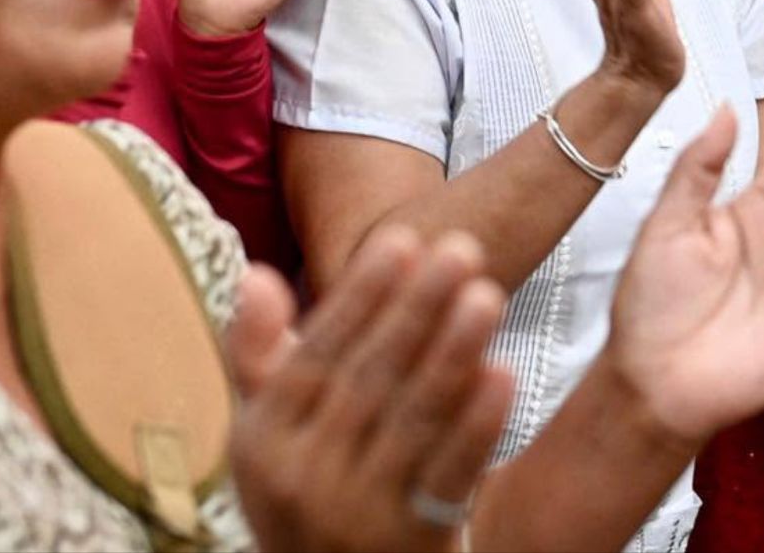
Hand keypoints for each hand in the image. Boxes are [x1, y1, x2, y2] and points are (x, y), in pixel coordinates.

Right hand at [227, 230, 513, 552]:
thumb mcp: (269, 432)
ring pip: (413, 420)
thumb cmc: (309, 487)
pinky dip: (477, 425)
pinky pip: (450, 475)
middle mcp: (304, 479)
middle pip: (370, 380)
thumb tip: (258, 275)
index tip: (401, 240)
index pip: (315, 356)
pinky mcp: (415, 542)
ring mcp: (360, 515)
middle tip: (463, 247)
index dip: (360, 297)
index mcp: (264, 441)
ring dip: (453, 352)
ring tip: (489, 293)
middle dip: (418, 309)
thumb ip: (260, 354)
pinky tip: (505, 375)